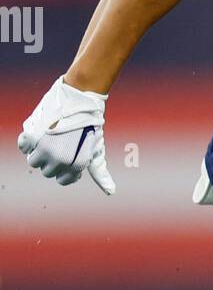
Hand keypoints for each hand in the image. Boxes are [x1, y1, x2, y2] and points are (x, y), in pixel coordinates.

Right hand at [18, 76, 115, 192]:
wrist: (80, 97)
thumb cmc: (90, 124)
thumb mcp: (96, 149)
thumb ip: (99, 172)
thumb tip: (111, 192)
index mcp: (76, 165)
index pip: (61, 180)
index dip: (65, 167)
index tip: (69, 154)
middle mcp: (60, 160)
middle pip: (47, 172)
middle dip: (53, 160)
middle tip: (61, 142)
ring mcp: (44, 148)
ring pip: (33, 161)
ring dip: (39, 152)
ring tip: (50, 137)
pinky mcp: (32, 135)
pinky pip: (23, 147)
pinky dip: (28, 141)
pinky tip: (40, 131)